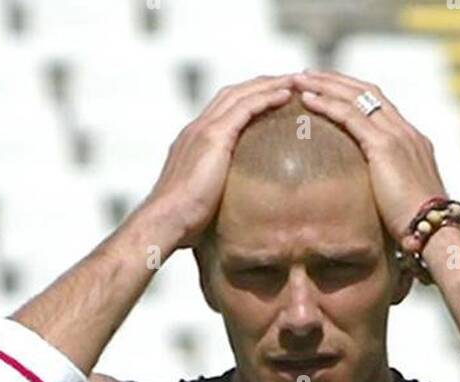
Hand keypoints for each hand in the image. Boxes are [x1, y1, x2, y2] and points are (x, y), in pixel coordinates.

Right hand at [142, 75, 295, 249]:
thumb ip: (217, 195)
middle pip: (233, 94)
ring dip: (268, 84)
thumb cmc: (183, 223)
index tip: (268, 99)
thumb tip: (235, 211)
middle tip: (287, 81)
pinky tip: (286, 95)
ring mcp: (204, 130)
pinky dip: (266, 98)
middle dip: (260, 85)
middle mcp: (197, 129)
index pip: (223, 110)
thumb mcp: (203, 202)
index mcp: (193, 141)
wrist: (166, 221)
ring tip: (294, 81)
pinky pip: (245, 108)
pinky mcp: (214, 137)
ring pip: (241, 94)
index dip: (246, 100)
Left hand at [289, 70, 447, 251]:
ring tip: (299, 81)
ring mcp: (397, 136)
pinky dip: (327, 104)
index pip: (380, 106)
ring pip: (356, 97)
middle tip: (308, 75)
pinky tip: (307, 100)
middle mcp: (406, 132)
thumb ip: (387, 192)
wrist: (436, 231)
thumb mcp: (402, 202)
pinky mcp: (385, 147)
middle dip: (337, 81)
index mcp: (413, 142)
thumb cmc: (419, 229)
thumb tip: (369, 205)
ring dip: (326, 85)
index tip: (331, 90)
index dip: (354, 94)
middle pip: (367, 92)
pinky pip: (350, 116)